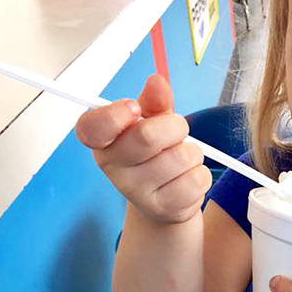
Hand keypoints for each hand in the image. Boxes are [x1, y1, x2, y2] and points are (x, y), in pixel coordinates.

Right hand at [75, 74, 210, 224]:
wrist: (165, 201)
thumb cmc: (156, 154)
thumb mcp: (153, 122)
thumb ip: (155, 101)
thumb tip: (157, 81)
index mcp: (103, 141)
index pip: (91, 128)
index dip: (113, 115)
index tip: (133, 107)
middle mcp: (112, 168)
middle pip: (147, 137)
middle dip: (175, 126)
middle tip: (177, 131)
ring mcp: (136, 192)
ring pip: (180, 158)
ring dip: (192, 153)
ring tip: (182, 159)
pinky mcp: (162, 209)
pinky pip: (195, 180)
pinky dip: (200, 174)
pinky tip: (187, 178)